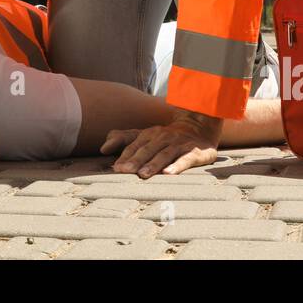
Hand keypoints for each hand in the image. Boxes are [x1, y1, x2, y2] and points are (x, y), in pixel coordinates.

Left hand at [100, 109, 223, 178]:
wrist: (200, 127)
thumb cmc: (167, 136)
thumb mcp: (146, 135)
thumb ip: (124, 139)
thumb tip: (102, 148)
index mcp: (150, 134)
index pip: (135, 146)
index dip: (125, 156)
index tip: (116, 168)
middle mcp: (164, 137)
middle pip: (147, 150)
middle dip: (135, 161)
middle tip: (124, 172)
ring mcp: (179, 144)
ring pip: (164, 154)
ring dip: (153, 164)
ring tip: (143, 175)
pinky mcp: (195, 152)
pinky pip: (185, 159)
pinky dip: (177, 166)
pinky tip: (169, 174)